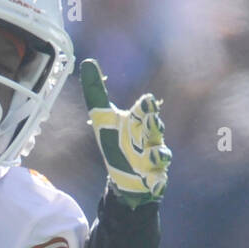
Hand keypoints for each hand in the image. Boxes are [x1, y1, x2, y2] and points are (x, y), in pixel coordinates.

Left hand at [81, 59, 170, 207]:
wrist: (124, 176)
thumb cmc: (116, 141)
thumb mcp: (102, 119)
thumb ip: (96, 92)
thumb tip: (87, 62)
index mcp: (137, 121)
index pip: (143, 110)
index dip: (146, 107)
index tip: (147, 101)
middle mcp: (149, 137)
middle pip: (155, 129)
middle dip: (154, 125)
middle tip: (151, 120)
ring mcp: (154, 158)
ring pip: (161, 153)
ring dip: (158, 153)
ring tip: (153, 154)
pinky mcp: (154, 178)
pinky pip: (159, 180)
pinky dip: (158, 182)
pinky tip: (155, 185)